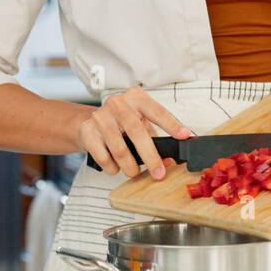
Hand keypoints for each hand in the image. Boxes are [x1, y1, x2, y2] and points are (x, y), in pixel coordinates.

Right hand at [75, 86, 194, 179]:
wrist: (85, 122)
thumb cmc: (118, 123)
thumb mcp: (138, 122)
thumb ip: (154, 137)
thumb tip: (167, 160)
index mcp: (136, 98)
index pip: (157, 111)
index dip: (172, 124)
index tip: (184, 136)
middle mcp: (118, 104)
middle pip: (137, 131)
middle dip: (150, 156)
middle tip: (159, 173)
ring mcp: (101, 116)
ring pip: (119, 148)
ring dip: (130, 166)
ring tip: (134, 172)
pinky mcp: (87, 131)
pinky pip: (103, 156)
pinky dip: (112, 167)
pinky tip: (115, 167)